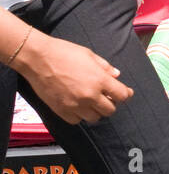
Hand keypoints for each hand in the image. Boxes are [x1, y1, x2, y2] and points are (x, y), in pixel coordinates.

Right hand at [15, 30, 133, 125]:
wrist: (39, 59)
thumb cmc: (65, 53)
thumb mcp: (89, 55)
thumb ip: (105, 67)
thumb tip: (116, 75)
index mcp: (99, 80)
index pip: (121, 95)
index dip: (126, 94)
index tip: (126, 93)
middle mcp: (89, 95)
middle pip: (110, 110)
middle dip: (111, 103)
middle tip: (106, 96)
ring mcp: (75, 105)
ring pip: (94, 118)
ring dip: (96, 111)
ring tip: (92, 101)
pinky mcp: (62, 111)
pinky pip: (77, 121)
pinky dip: (80, 115)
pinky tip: (78, 106)